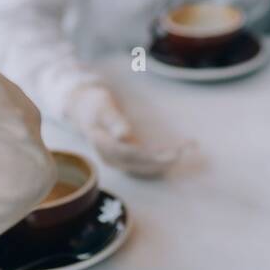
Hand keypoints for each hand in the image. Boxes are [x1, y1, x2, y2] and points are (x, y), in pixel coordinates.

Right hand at [64, 83, 189, 178]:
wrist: (82, 107)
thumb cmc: (94, 103)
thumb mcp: (102, 107)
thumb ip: (113, 121)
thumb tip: (124, 136)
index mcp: (104, 147)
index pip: (133, 155)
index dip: (154, 156)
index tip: (174, 152)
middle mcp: (111, 158)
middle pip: (141, 164)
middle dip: (165, 159)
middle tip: (188, 148)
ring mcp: (117, 160)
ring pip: (144, 166)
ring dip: (166, 161)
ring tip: (188, 148)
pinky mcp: (124, 157)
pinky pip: (144, 162)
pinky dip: (161, 159)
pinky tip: (177, 152)